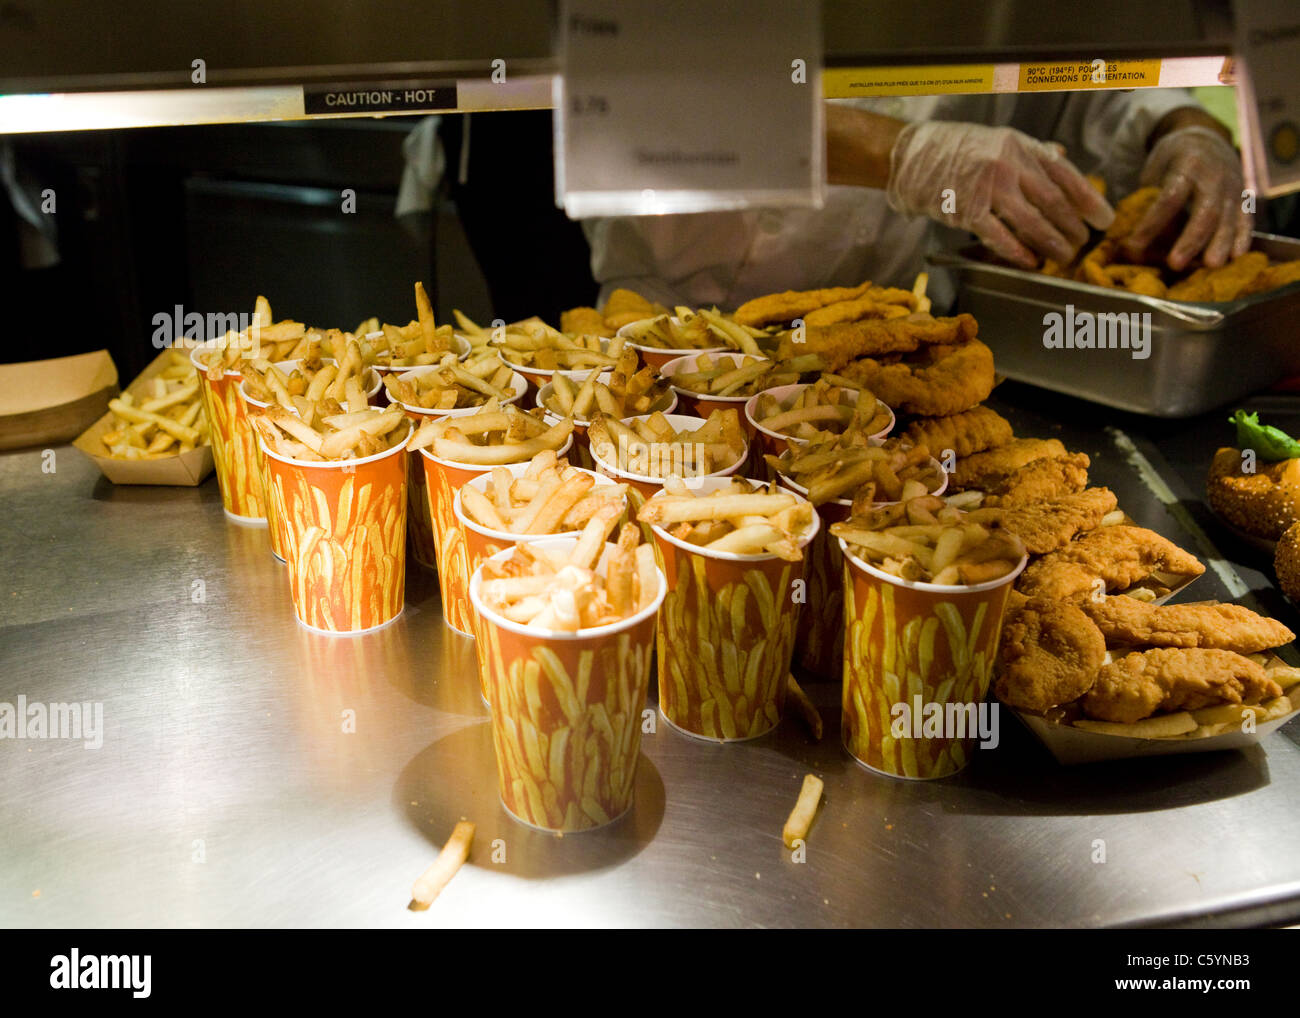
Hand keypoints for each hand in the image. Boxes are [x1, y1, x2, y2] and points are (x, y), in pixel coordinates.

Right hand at [886, 121, 1113, 267]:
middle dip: (1073, 227)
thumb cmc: (956, 149)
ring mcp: (987, 187)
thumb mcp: (999, 139)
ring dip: (1052, 242)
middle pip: (1053, 201)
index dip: (1088, 199)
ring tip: (1063, 257)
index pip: (1064, 174)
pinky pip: (999, 236)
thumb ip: (1031, 152)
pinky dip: (1018, 251)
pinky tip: (1031, 262)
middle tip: (1083, 244)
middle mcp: (1008, 164)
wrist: (911, 155)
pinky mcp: (966, 210)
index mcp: (1020, 146)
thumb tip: (1063, 160)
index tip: (1104, 219)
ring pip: (1031, 221)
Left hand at [1122, 125, 1251, 270]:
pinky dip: (1243, 237)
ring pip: (1229, 218)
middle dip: (1190, 239)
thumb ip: (1148, 197)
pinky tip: (1236, 256)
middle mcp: (1214, 176)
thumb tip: (1130, 237)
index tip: (1134, 246)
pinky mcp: (1244, 197)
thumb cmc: (1173, 160)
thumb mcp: (1156, 168)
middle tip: (1175, 264)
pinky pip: (1247, 218)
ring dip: (1220, 243)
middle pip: (1205, 211)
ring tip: (1211, 265)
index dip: (1152, 223)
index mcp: (1187, 165)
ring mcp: (1232, 187)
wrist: (1207, 139)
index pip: (1170, 198)